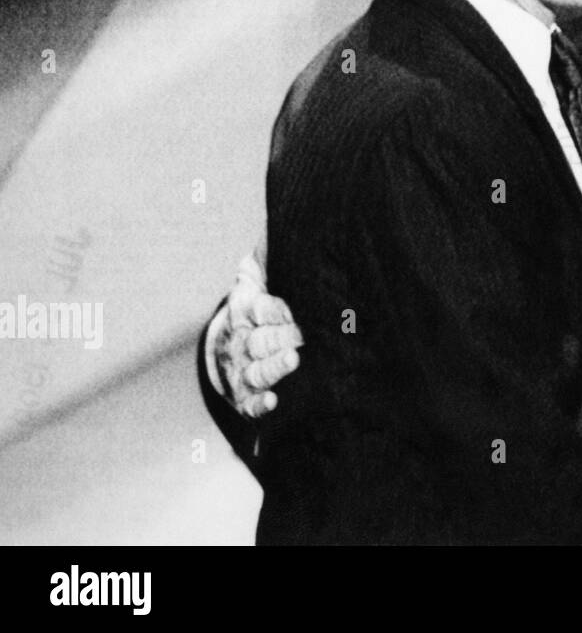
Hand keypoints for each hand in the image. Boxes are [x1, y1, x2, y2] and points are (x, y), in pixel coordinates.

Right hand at [211, 253, 302, 417]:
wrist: (229, 343)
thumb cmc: (258, 301)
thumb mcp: (259, 272)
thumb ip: (269, 254)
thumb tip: (283, 228)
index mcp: (244, 309)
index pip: (255, 309)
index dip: (272, 309)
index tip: (291, 309)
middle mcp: (240, 341)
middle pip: (257, 341)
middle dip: (278, 337)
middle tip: (301, 334)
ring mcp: (241, 371)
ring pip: (255, 371)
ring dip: (272, 367)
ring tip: (292, 360)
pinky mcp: (246, 397)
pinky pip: (250, 404)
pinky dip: (259, 405)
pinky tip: (274, 401)